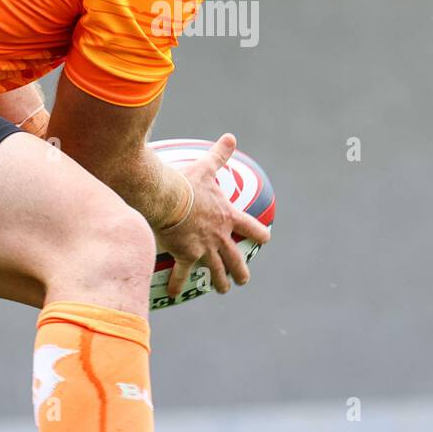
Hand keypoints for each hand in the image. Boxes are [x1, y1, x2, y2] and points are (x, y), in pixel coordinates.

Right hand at [156, 133, 270, 298]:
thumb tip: (230, 137)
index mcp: (228, 217)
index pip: (252, 229)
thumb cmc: (188, 183)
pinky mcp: (187, 256)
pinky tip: (174, 294)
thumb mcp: (207, 167)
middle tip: (243, 280)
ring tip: (222, 289)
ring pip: (217, 271)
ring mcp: (205, 249)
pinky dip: (177, 285)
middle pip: (236, 259)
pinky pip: (182, 275)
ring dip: (221, 282)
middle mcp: (220, 237)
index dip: (260, 235)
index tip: (264, 239)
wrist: (168, 198)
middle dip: (241, 271)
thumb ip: (220, 155)